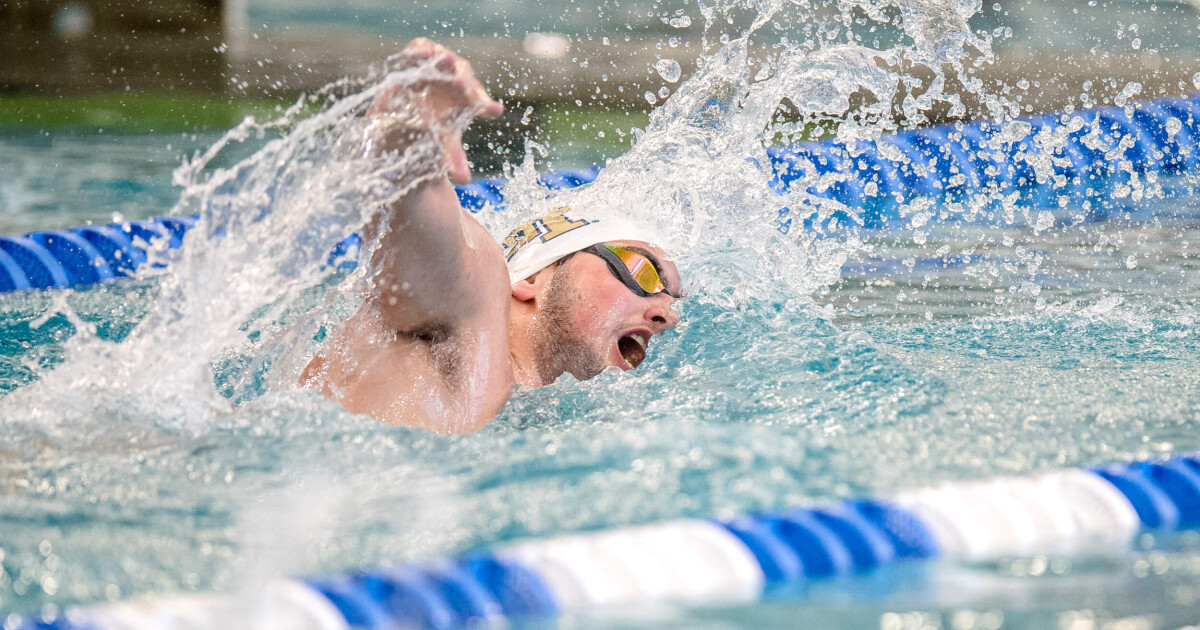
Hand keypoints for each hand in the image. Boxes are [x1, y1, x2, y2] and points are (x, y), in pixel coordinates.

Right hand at [368, 38, 503, 184]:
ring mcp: (441, 62)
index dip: (485, 104)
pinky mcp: (422, 51)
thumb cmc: (437, 119)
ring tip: (443, 58)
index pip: (480, 101)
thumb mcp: (445, 139)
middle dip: (465, 81)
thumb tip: (463, 182)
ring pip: (445, 59)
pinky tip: (420, 53)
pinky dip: (421, 49)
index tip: (493, 111)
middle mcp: (458, 77)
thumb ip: (454, 157)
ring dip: (443, 58)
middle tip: (463, 86)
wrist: (416, 98)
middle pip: (465, 77)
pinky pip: (421, 47)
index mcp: (468, 98)